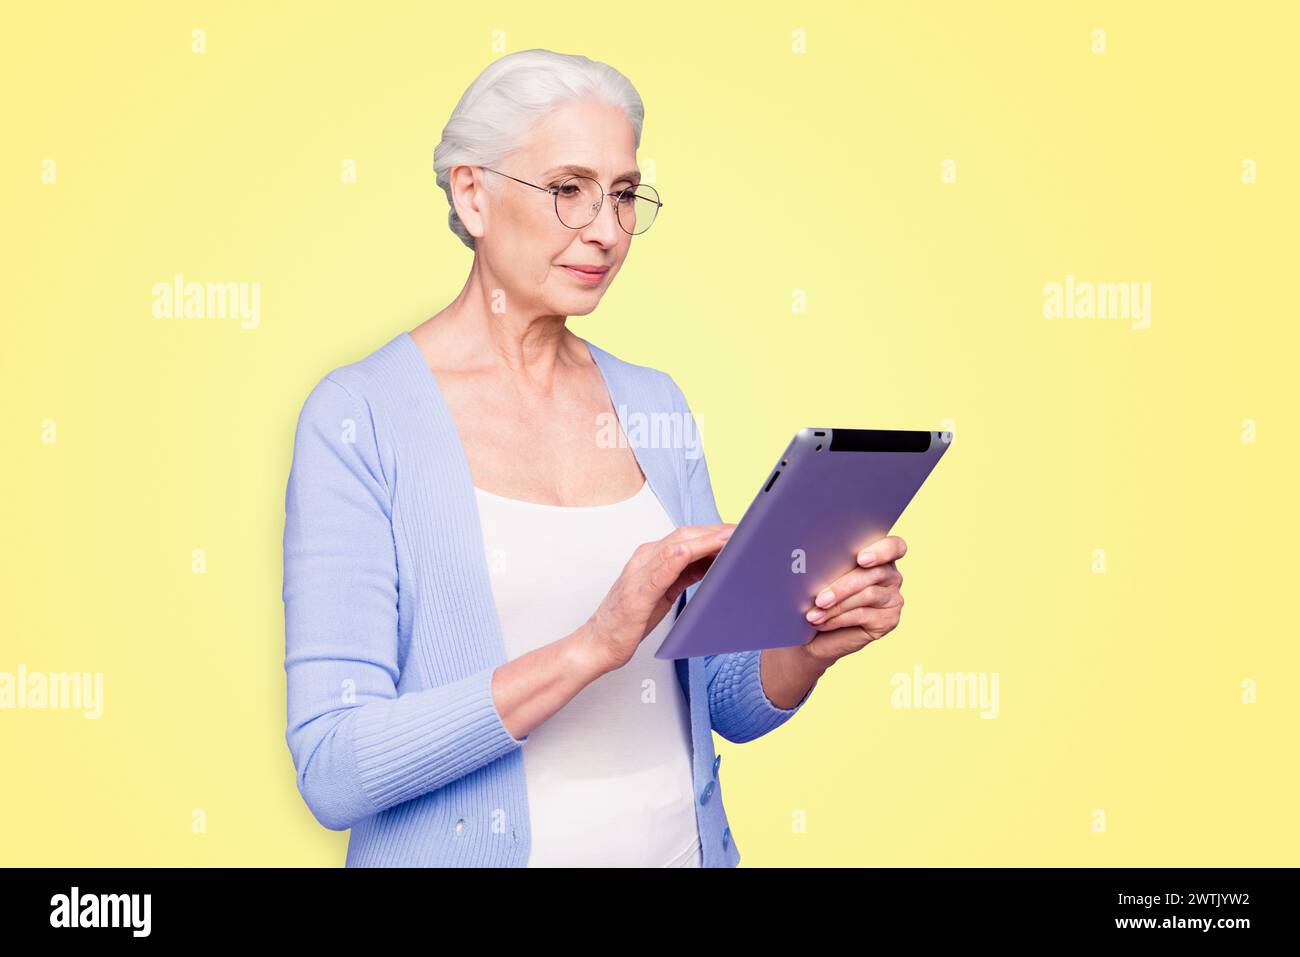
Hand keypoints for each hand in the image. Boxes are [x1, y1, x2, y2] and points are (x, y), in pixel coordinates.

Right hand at [583, 523, 735, 673]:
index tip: (738, 531)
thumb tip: (710, 563)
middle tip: (743, 530)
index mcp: (650, 558)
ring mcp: (639, 573)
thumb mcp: (663, 593)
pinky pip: (659, 569)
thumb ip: (682, 575)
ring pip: (676, 546)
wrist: (598, 644)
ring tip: (730, 537)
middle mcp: (644, 559)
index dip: (713, 531)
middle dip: (715, 531)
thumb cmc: (627, 621)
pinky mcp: (637, 592)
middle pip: (685, 535)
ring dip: (705, 539)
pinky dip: (676, 557)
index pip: (686, 536)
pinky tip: (690, 551)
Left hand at [801, 535, 907, 663]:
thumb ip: (831, 563)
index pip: (895, 546)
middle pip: (875, 573)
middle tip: (820, 599)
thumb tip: (815, 559)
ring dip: (837, 606)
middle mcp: (891, 575)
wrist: (818, 633)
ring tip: (814, 615)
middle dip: (843, 586)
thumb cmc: (821, 596)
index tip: (861, 559)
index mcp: (878, 555)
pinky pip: (863, 615)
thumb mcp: (824, 576)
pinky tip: (822, 622)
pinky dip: (838, 619)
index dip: (882, 551)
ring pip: (868, 595)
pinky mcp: (888, 619)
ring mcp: (892, 598)